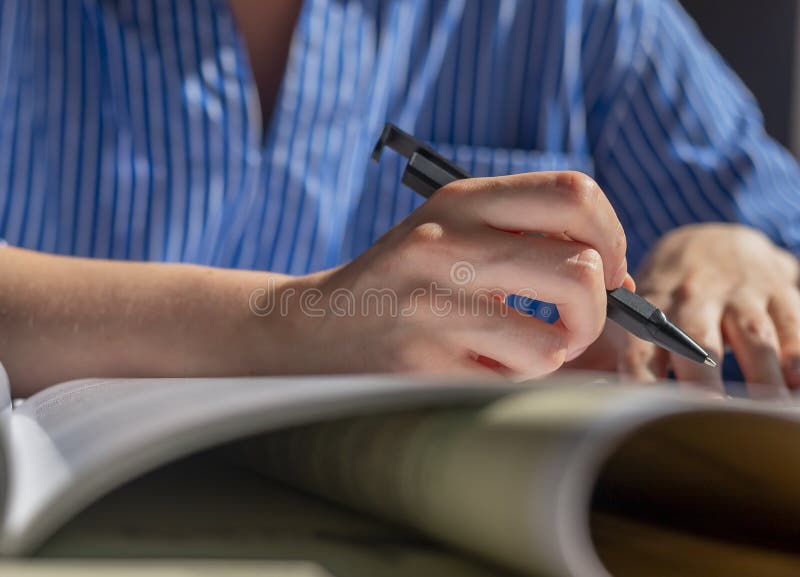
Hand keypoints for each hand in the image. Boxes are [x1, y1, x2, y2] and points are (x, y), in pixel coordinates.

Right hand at [277, 172, 631, 379]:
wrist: (317, 327)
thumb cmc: (401, 279)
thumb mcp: (451, 230)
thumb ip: (526, 236)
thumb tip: (618, 279)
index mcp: (460, 202)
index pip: (575, 196)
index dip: (612, 236)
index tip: (608, 267)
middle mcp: (446, 245)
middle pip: (583, 272)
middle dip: (598, 309)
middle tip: (573, 320)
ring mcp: (433, 308)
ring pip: (556, 340)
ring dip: (551, 352)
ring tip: (515, 347)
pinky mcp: (425, 366)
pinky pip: (516, 381)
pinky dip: (514, 379)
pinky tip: (480, 366)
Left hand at [573, 223, 799, 395]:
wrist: (712, 239)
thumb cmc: (664, 292)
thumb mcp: (634, 310)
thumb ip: (610, 349)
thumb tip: (570, 394)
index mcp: (650, 307)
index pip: (641, 348)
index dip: (641, 380)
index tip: (643, 411)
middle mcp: (692, 299)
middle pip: (698, 345)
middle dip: (703, 385)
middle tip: (708, 420)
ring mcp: (738, 294)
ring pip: (752, 338)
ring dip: (760, 378)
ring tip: (764, 412)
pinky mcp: (778, 290)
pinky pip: (792, 324)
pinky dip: (796, 354)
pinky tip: (796, 384)